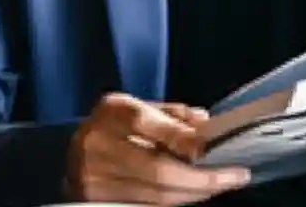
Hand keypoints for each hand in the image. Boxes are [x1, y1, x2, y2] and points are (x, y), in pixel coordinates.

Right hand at [66, 92, 249, 204]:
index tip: (212, 149)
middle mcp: (98, 146)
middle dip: (201, 179)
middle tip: (233, 177)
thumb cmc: (114, 126)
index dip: (182, 139)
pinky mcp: (97, 202)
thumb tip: (207, 127)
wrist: (72, 152)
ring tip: (220, 185)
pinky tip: (194, 194)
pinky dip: (175, 201)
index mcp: (112, 113)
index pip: (148, 124)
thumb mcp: (140, 107)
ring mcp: (95, 179)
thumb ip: (174, 116)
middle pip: (157, 172)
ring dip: (193, 194)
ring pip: (156, 196)